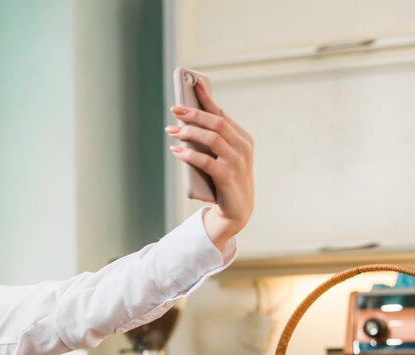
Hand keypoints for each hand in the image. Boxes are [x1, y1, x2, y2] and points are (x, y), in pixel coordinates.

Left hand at [166, 79, 254, 249]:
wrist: (236, 211)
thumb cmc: (224, 181)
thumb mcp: (219, 157)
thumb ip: (209, 142)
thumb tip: (185, 123)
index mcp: (242, 139)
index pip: (222, 114)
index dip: (207, 98)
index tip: (193, 83)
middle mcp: (243, 147)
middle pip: (216, 123)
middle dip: (194, 113)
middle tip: (174, 109)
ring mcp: (237, 162)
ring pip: (212, 138)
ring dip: (189, 132)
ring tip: (172, 130)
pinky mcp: (228, 178)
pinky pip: (206, 161)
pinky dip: (189, 154)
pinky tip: (176, 151)